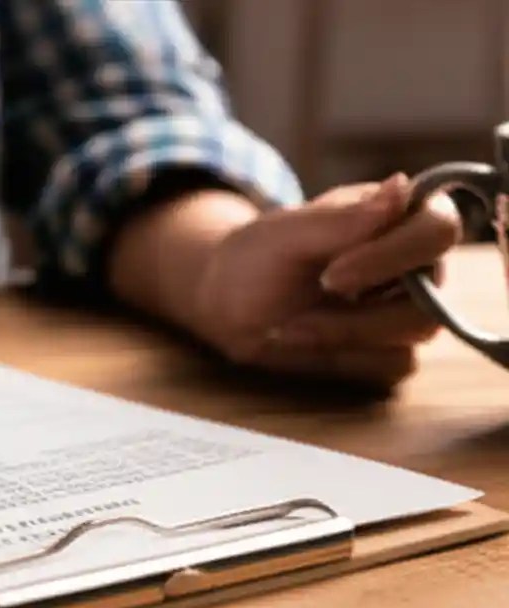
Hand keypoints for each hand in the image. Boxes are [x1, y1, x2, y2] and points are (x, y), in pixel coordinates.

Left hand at [191, 174, 460, 387]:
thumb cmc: (256, 259)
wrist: (227, 308)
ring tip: (289, 327)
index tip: (329, 275)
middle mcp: (416, 264)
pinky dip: (343, 357)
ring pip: (413, 333)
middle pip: (431, 298)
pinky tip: (304, 342)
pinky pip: (394, 364)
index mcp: (398, 217)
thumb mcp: (284, 235)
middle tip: (297, 316)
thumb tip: (402, 185)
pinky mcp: (391, 351)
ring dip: (343, 335)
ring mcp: (408, 310)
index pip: (438, 228)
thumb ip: (341, 218)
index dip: (393, 255)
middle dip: (358, 315)